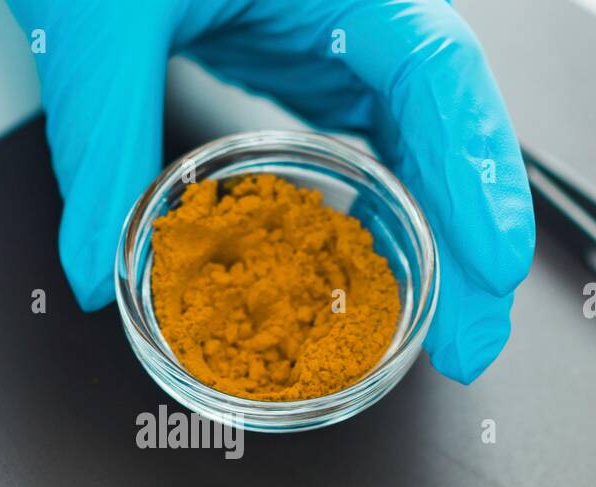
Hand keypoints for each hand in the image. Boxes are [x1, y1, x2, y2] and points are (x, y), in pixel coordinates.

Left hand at [9, 0, 534, 383]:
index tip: (495, 264)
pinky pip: (365, 145)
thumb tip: (99, 275)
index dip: (478, 170)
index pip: (437, 68)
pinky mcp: (308, 64)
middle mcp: (357, 9)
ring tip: (441, 331)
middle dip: (469, 240)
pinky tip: (381, 272)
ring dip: (435, 239)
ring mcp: (338, 39)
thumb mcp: (102, 27)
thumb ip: (105, 144)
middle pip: (444, 125)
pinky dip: (383, 211)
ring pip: (415, 142)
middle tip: (470, 344)